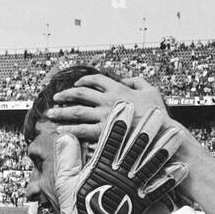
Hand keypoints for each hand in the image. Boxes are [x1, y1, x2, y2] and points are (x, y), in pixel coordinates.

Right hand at [39, 102, 186, 213]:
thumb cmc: (75, 210)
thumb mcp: (65, 182)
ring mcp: (131, 189)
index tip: (127, 106)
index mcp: (99, 168)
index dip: (119, 122)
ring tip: (176, 133)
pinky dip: (170, 179)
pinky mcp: (140, 204)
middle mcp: (118, 175)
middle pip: (136, 148)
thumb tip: (66, 136)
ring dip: (165, 148)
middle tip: (157, 113)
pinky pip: (159, 190)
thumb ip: (67, 158)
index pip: (111, 140)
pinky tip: (182, 168)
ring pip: (151, 164)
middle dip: (147, 128)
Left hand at [46, 74, 167, 143]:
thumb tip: (126, 79)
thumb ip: (138, 81)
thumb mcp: (152, 91)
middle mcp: (109, 101)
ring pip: (77, 112)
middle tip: (56, 98)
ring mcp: (105, 117)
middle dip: (66, 95)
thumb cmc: (159, 115)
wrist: (162, 135)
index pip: (96, 80)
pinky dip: (70, 129)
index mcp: (119, 89)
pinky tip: (62, 131)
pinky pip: (82, 130)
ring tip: (52, 114)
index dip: (84, 80)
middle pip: (80, 94)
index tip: (77, 83)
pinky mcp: (104, 133)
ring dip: (63, 112)